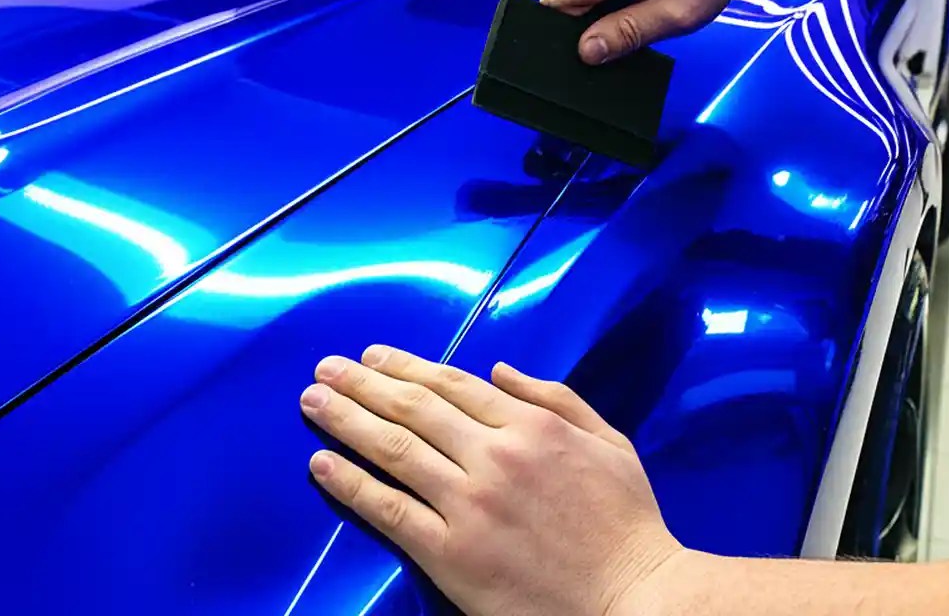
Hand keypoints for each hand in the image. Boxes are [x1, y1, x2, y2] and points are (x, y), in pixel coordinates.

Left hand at [299, 345, 686, 615]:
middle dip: (362, 383)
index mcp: (531, 426)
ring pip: (394, 449)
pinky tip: (322, 464)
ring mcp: (469, 504)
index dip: (405, 366)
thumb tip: (499, 369)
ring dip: (346, 420)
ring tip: (312, 402)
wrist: (636, 599)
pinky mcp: (451, 552)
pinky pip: (391, 510)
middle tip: (324, 368)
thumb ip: (555, 398)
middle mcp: (494, 455)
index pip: (452, 385)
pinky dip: (352, 483)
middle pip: (413, 408)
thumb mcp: (609, 442)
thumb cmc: (627, 522)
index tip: (370, 356)